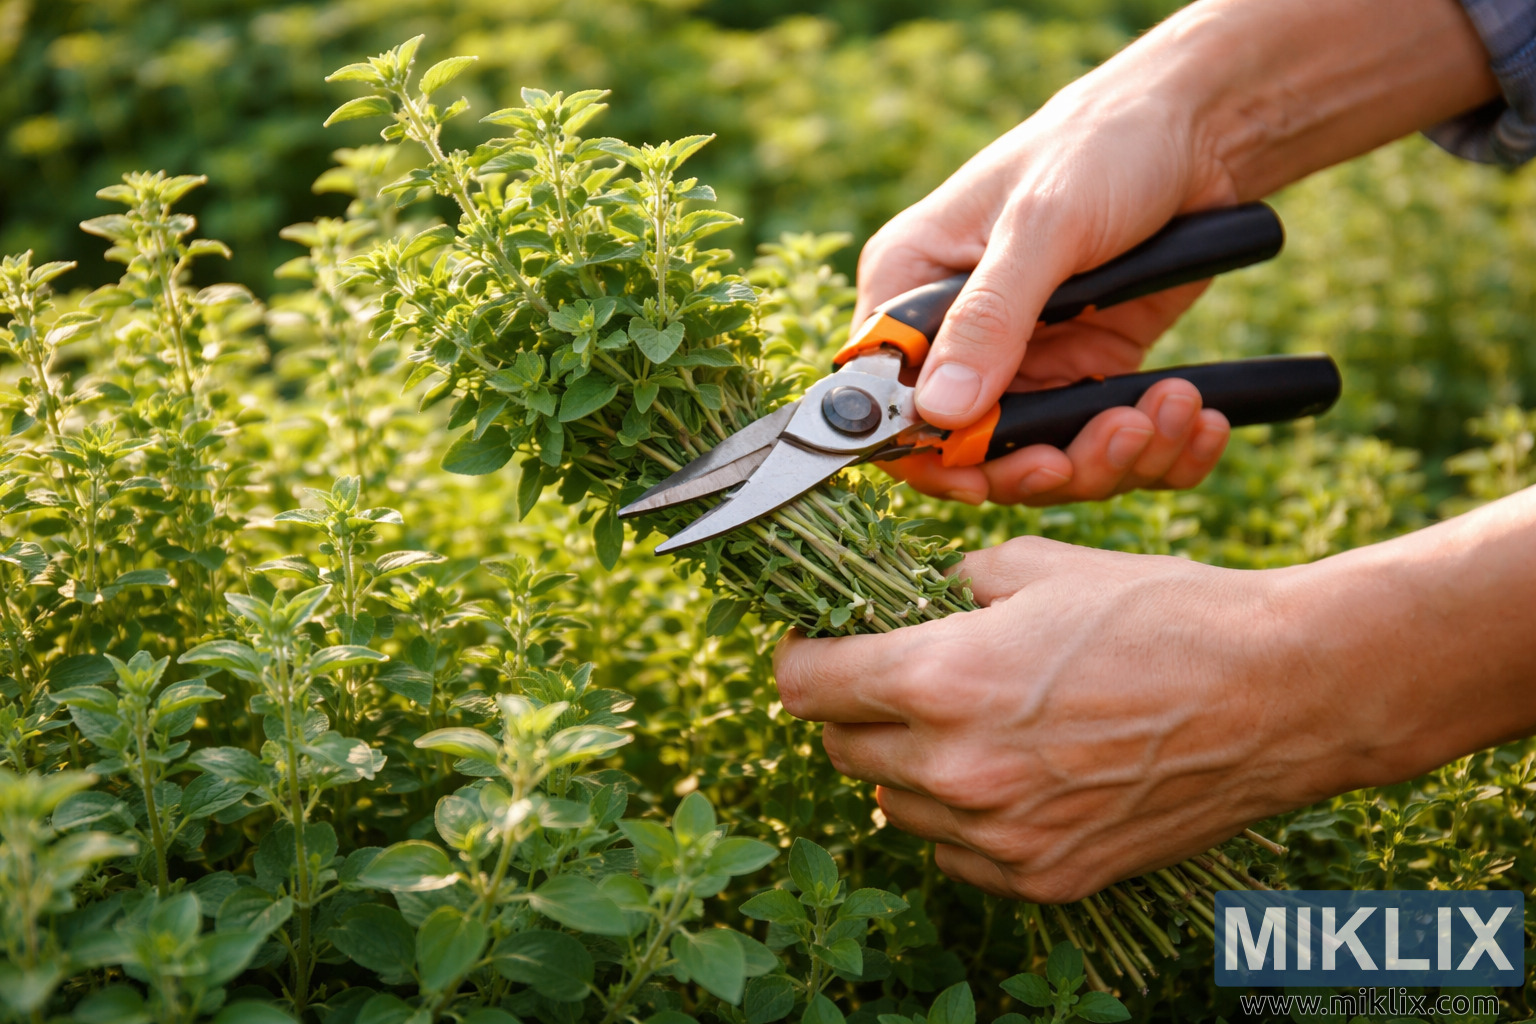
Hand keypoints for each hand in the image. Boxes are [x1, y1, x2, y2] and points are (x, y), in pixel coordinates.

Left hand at [773, 537, 1360, 901]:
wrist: (1281, 693)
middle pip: (840, 749)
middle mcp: (959, 771)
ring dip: (906, 762)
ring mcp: (1003, 837)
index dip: (802, 657)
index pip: (806, 687)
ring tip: (964, 722)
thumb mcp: (1039, 567)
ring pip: (894, 805)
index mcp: (943, 681)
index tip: (816, 645)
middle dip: (852, 707)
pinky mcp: (1046, 877)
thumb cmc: (1165, 615)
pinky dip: (960, 817)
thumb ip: (950, 588)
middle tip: (894, 675)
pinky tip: (1007, 774)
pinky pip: (956, 854)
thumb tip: (913, 604)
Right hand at [857, 80, 1237, 506]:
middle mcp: (959, 338)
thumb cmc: (1100, 148)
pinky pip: (1110, 447)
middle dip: (1046, 464)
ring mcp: (1026, 364)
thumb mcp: (1043, 223)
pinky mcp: (1088, 376)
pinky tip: (1198, 421)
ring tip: (1176, 407)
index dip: (925, 451)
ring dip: (1115, 456)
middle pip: (971, 452)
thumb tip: (939, 411)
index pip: (886, 397)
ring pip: (1047, 462)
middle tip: (1113, 439)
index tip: (983, 474)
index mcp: (912, 286)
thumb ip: (990, 317)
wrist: (1197, 134)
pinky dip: (1160, 452)